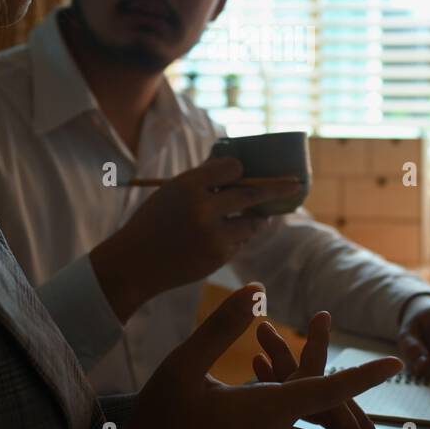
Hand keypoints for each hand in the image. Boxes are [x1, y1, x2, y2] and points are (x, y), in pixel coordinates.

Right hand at [91, 157, 301, 320]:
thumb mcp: (171, 191)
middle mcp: (203, 209)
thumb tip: (237, 166)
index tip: (243, 171)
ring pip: (251, 221)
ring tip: (250, 214)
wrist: (135, 263)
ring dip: (255, 217)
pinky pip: (239, 241)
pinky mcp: (218, 257)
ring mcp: (213, 236)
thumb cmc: (153, 221)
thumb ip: (202, 179)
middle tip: (295, 184)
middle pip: (251, 194)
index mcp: (188, 186)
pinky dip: (236, 236)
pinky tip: (219, 237)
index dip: (239, 169)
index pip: (231, 167)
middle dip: (277, 188)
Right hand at [126, 283, 401, 428]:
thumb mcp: (185, 365)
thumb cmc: (161, 418)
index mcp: (265, 410)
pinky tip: (263, 363)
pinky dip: (291, 391)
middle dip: (335, 366)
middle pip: (324, 401)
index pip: (327, 390)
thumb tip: (255, 290)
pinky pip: (289, 419)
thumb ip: (220, 327)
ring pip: (309, 413)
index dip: (363, 376)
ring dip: (318, 384)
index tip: (394, 364)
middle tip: (326, 319)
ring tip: (310, 344)